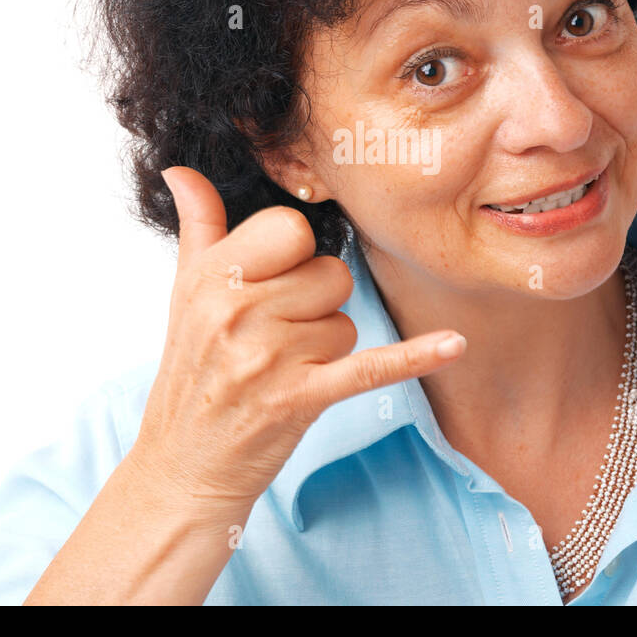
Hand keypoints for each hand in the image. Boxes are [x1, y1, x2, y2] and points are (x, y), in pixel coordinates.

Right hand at [128, 166, 467, 521]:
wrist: (183, 467)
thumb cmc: (193, 373)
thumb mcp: (185, 295)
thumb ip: (198, 225)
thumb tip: (183, 169)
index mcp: (212, 276)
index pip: (292, 229)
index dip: (297, 254)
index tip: (277, 280)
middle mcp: (237, 311)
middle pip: (330, 274)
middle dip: (319, 303)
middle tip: (278, 335)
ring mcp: (269, 356)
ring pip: (347, 322)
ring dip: (329, 348)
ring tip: (284, 369)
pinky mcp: (301, 398)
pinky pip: (371, 365)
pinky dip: (414, 358)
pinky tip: (453, 344)